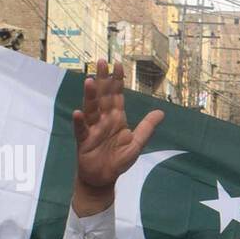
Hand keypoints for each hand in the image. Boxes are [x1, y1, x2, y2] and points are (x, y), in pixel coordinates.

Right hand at [71, 59, 163, 195]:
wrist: (104, 177)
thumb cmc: (118, 159)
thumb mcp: (137, 143)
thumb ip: (147, 127)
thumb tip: (161, 112)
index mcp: (116, 118)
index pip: (117, 95)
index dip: (117, 80)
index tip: (118, 64)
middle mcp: (103, 119)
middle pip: (103, 96)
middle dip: (103, 79)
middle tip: (101, 61)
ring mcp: (92, 128)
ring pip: (91, 108)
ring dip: (90, 95)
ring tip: (90, 81)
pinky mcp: (84, 140)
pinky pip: (81, 129)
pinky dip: (80, 122)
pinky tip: (78, 112)